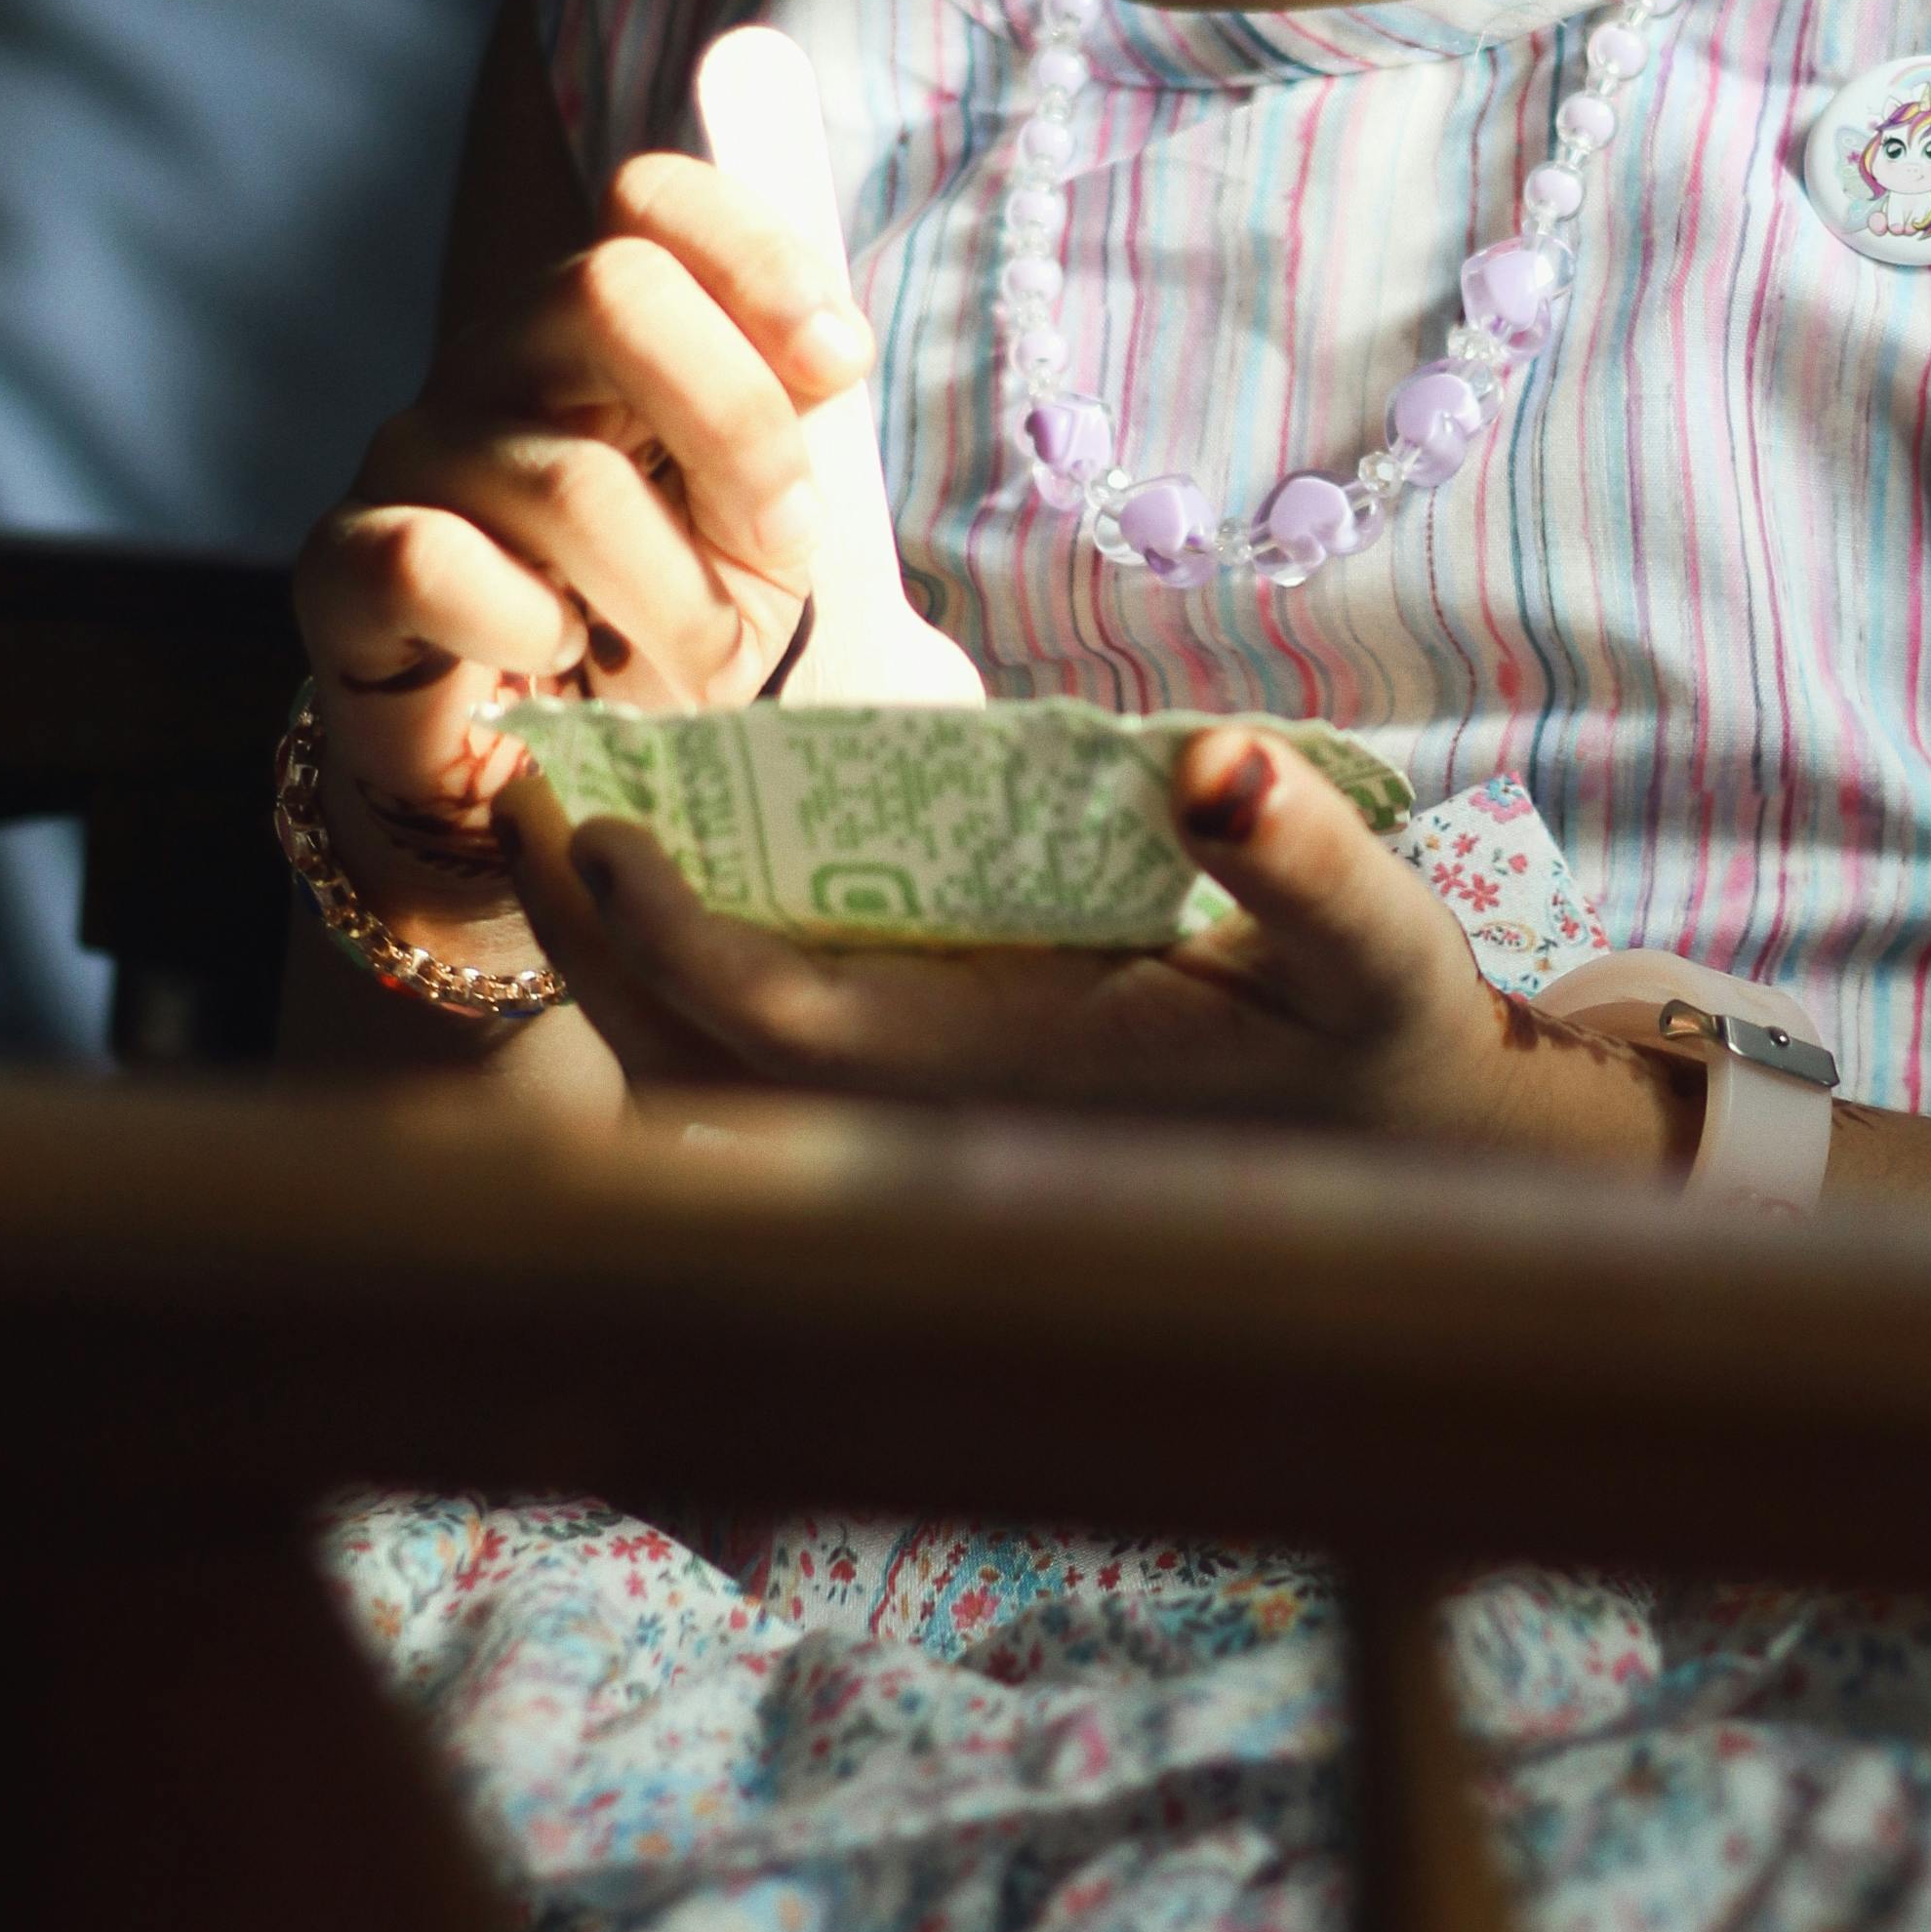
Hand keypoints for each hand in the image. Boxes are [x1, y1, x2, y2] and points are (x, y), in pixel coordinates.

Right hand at [293, 148, 881, 949]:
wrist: (540, 773)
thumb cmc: (659, 626)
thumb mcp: (756, 524)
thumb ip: (785, 426)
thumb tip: (826, 356)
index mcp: (601, 330)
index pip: (652, 202)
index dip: (758, 262)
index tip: (839, 366)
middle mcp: (497, 366)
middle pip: (607, 290)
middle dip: (736, 423)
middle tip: (785, 541)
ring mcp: (412, 455)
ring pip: (564, 481)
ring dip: (673, 597)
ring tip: (701, 668)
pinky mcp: (343, 564)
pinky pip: (432, 562)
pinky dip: (528, 624)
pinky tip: (559, 658)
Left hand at [494, 722, 1692, 1170]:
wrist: (1412, 1163)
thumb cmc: (1380, 1030)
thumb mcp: (1372, 932)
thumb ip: (1296, 855)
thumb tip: (1214, 768)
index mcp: (1016, 1083)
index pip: (787, 1024)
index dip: (669, 932)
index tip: (587, 819)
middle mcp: (940, 1138)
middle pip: (695, 1073)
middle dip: (589, 943)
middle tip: (518, 782)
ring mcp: (922, 1150)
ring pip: (703, 1103)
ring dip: (614, 980)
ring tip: (555, 833)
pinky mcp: (924, 1137)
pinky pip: (748, 1096)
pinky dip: (671, 1010)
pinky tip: (652, 910)